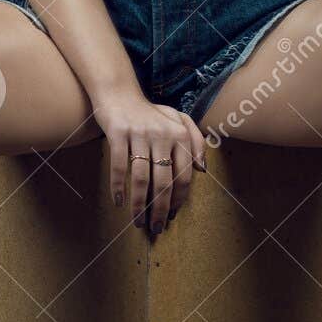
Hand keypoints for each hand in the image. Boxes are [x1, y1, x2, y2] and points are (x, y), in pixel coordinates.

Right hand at [92, 88, 207, 236]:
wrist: (120, 94)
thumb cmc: (150, 113)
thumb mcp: (178, 121)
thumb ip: (195, 142)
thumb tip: (203, 170)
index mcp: (180, 134)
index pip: (184, 175)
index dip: (179, 199)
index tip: (172, 215)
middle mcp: (162, 134)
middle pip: (164, 181)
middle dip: (161, 209)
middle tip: (156, 228)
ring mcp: (139, 134)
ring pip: (141, 178)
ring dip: (140, 204)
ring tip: (138, 221)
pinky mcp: (118, 133)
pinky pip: (119, 166)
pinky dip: (119, 186)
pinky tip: (119, 201)